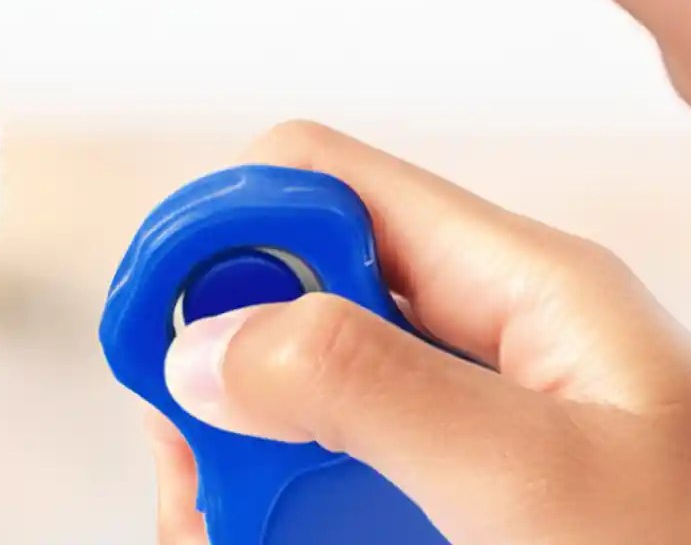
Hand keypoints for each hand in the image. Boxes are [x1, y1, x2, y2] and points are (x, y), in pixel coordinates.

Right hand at [149, 121, 690, 544]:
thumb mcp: (534, 476)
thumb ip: (368, 388)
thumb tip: (206, 346)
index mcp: (515, 282)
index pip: (321, 182)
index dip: (220, 232)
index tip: (155, 326)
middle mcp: (475, 338)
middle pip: (286, 297)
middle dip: (216, 377)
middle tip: (199, 472)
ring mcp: (455, 423)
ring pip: (288, 400)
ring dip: (235, 465)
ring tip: (226, 534)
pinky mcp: (443, 495)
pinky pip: (321, 479)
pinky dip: (270, 515)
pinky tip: (265, 544)